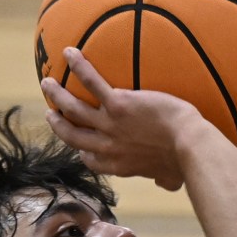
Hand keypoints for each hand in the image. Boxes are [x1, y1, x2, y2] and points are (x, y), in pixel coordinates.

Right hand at [40, 46, 199, 188]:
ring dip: (57, 95)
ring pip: (73, 109)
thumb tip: (167, 184)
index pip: (90, 161)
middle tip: (50, 113)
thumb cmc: (185, 162)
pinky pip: (92, 83)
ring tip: (47, 83)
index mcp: (119, 165)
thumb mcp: (169, 177)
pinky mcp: (118, 104)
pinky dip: (79, 67)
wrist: (189, 146)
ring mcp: (110, 125)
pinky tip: (70, 53)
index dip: (80, 152)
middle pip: (72, 136)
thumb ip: (162, 179)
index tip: (78, 146)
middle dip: (58, 124)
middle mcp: (107, 147)